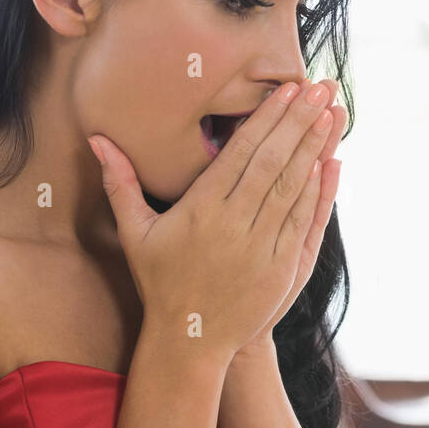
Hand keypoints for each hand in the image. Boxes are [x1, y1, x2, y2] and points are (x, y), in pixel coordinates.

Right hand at [88, 78, 342, 365]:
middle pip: (271, 163)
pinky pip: (300, 220)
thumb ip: (120, 183)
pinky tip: (328, 161)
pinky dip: (315, 190)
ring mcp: (259, 246)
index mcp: (200, 210)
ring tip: (331, 113)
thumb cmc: (161, 281)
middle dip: (298, 122)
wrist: (190, 339)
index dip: (267, 120)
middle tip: (320, 88)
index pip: (240, 153)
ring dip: (314, 148)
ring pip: (291, 187)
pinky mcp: (280, 266)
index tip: (287, 90)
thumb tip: (97, 139)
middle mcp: (232, 224)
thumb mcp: (135, 233)